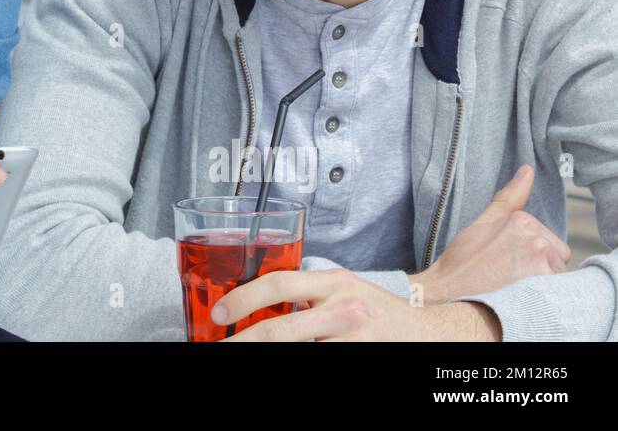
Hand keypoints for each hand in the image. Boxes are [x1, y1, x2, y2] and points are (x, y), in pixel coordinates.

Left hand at [215, 269, 500, 340]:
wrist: (430, 334)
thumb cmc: (378, 311)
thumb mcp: (342, 288)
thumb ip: (305, 292)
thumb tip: (253, 304)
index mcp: (334, 282)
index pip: (277, 284)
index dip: (241, 299)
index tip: (218, 313)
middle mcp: (344, 309)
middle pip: (279, 330)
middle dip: (241, 342)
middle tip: (219, 347)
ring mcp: (354, 340)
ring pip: (295, 354)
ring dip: (264, 356)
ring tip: (243, 353)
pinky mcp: (361, 361)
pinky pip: (318, 366)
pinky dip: (294, 365)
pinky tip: (278, 363)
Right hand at [408, 164, 568, 303]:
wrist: (448, 292)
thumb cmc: (462, 262)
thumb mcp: (482, 224)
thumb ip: (509, 199)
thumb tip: (528, 169)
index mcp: (520, 220)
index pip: (546, 240)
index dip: (528, 255)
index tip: (505, 261)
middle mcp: (533, 236)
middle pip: (557, 257)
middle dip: (540, 267)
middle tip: (509, 275)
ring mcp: (539, 259)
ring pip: (558, 275)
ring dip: (542, 282)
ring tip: (513, 287)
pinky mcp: (543, 281)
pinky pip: (557, 291)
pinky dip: (542, 296)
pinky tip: (520, 296)